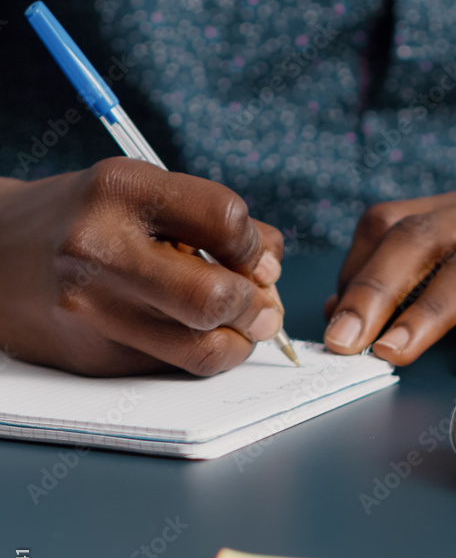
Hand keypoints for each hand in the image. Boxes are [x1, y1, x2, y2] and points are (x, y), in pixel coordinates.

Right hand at [0, 159, 283, 375]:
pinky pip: (175, 367)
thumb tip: (270, 271)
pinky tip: (194, 333)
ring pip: (202, 349)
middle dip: (255, 305)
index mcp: (120, 191)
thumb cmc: (83, 217)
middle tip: (259, 303)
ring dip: (239, 342)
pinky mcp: (94, 357)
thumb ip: (209, 220)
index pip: (225, 220)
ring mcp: (93, 311)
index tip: (253, 255)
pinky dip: (201, 353)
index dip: (256, 245)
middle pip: (214, 297)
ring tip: (239, 325)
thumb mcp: (140, 190)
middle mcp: (100, 250)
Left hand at [323, 186, 455, 376]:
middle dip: (374, 289)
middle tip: (345, 340)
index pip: (387, 224)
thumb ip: (404, 271)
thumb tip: (338, 310)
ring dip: (427, 312)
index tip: (333, 321)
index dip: (355, 270)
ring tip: (394, 352)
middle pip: (419, 240)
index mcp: (452, 209)